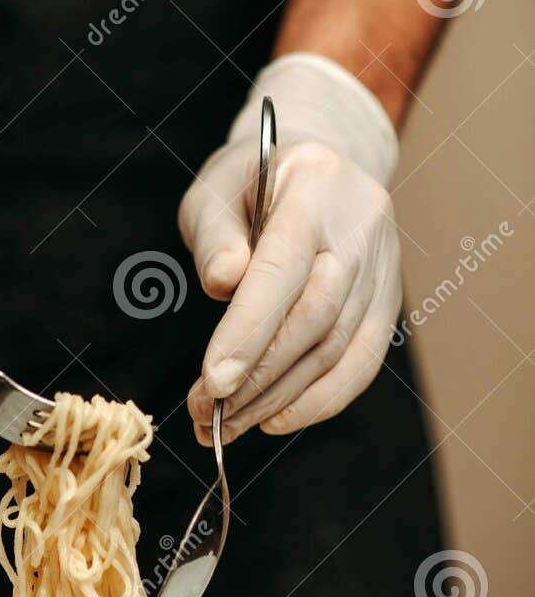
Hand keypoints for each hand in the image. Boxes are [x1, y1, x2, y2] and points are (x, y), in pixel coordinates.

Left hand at [181, 137, 400, 441]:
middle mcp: (362, 225)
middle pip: (316, 317)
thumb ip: (214, 235)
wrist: (315, 172)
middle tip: (206, 414)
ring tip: (226, 424)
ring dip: (280, 397)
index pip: (284, 269)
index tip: (213, 382)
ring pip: (338, 347)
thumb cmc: (251, 183)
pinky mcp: (389, 299)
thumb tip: (223, 283)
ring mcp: (384, 264)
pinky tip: (275, 419)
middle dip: (258, 376)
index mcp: (315, 185)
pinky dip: (321, 399)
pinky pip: (362, 361)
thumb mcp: (215, 191)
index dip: (249, 330)